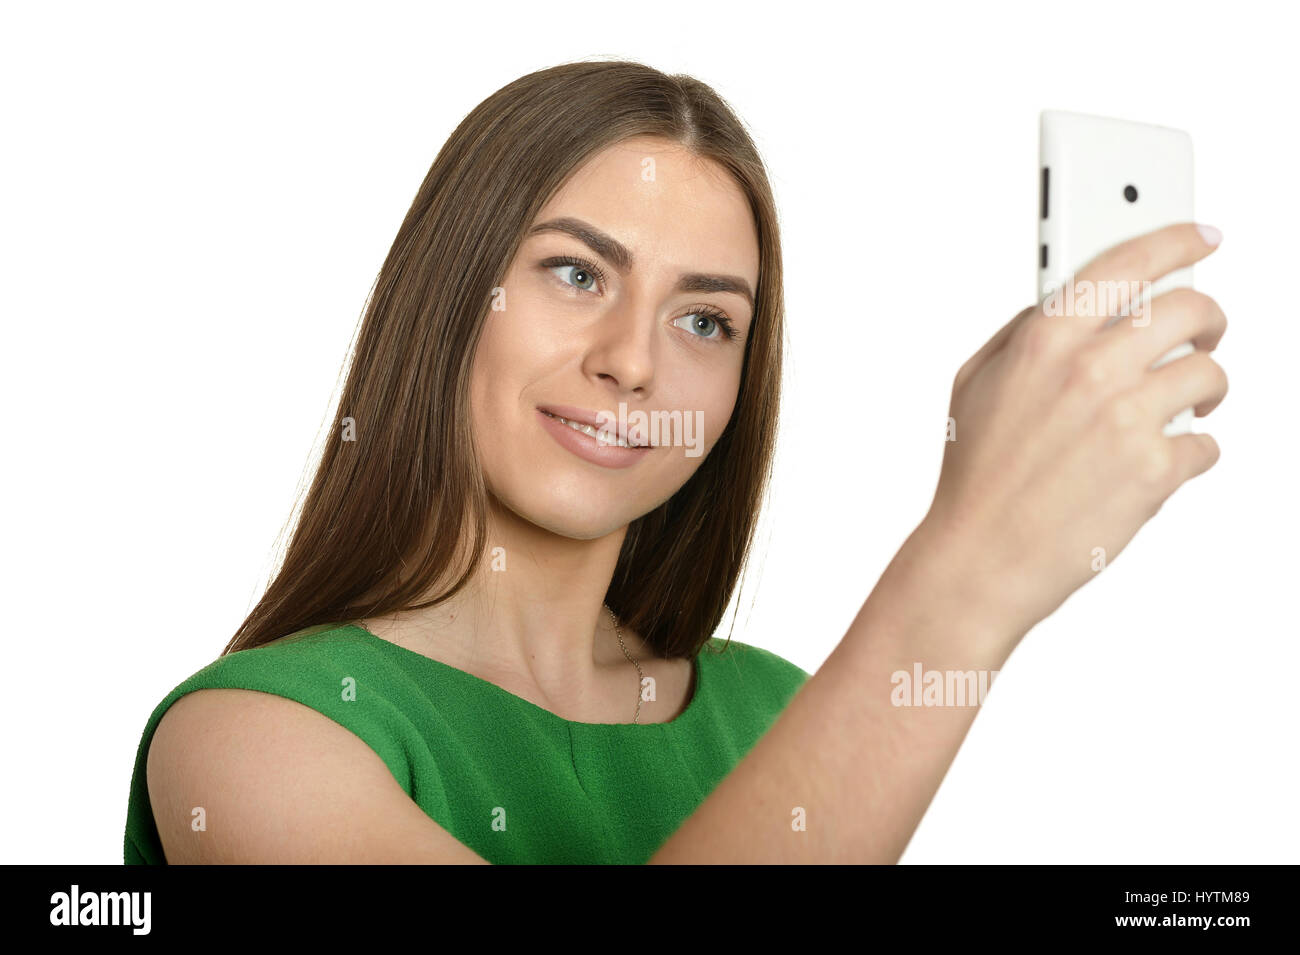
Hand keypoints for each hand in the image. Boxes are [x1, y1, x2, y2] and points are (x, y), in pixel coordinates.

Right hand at [921, 222, 1227, 642]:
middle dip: (1208, 317)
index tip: (1200, 237)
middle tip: (1205, 332)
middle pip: (1191, 308)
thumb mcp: (973, 384)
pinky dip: (1189, 453)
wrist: (982, 557)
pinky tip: (1154, 464)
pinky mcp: (1156, 470)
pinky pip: (1206, 443)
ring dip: (1205, 389)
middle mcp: (1091, 369)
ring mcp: (1128, 418)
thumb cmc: (974, 476)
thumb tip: (1070, 302)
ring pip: (1211, 374)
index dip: (1175, 241)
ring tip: (1182, 407)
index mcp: (1044, 339)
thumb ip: (1022, 332)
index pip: (1129, 262)